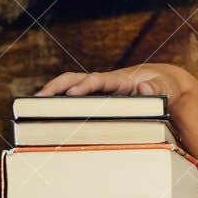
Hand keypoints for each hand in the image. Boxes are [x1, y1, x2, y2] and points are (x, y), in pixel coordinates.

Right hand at [37, 62, 197, 106]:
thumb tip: (144, 89)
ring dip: (52, 96)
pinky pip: (74, 98)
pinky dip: (60, 104)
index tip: (71, 95)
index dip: (84, 87)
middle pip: (73, 80)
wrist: (163, 82)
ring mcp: (98, 90)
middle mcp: (104, 81)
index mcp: (119, 80)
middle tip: (38, 100)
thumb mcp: (165, 88)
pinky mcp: (97, 98)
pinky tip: (47, 118)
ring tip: (33, 110)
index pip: (96, 80)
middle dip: (55, 88)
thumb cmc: (163, 86)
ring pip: (69, 88)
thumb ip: (156, 89)